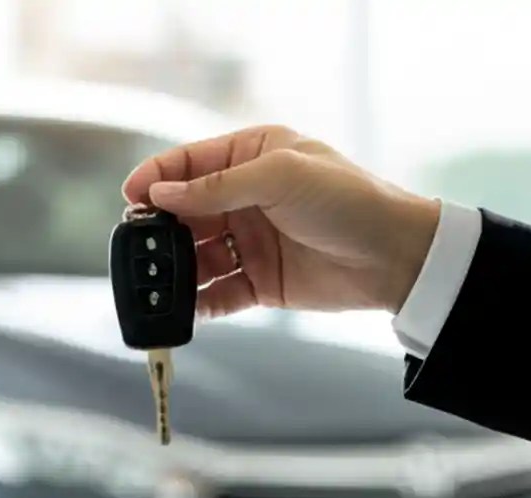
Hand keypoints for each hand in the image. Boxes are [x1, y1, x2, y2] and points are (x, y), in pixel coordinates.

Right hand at [123, 125, 441, 318]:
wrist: (399, 257)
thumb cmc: (349, 201)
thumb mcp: (280, 176)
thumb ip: (216, 186)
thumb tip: (160, 194)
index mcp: (252, 156)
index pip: (188, 163)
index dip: (155, 178)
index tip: (131, 198)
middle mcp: (245, 198)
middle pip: (183, 213)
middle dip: (159, 230)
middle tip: (138, 246)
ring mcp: (249, 241)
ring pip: (194, 256)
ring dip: (173, 270)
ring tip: (156, 283)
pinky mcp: (259, 282)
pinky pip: (216, 293)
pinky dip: (197, 303)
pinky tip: (183, 309)